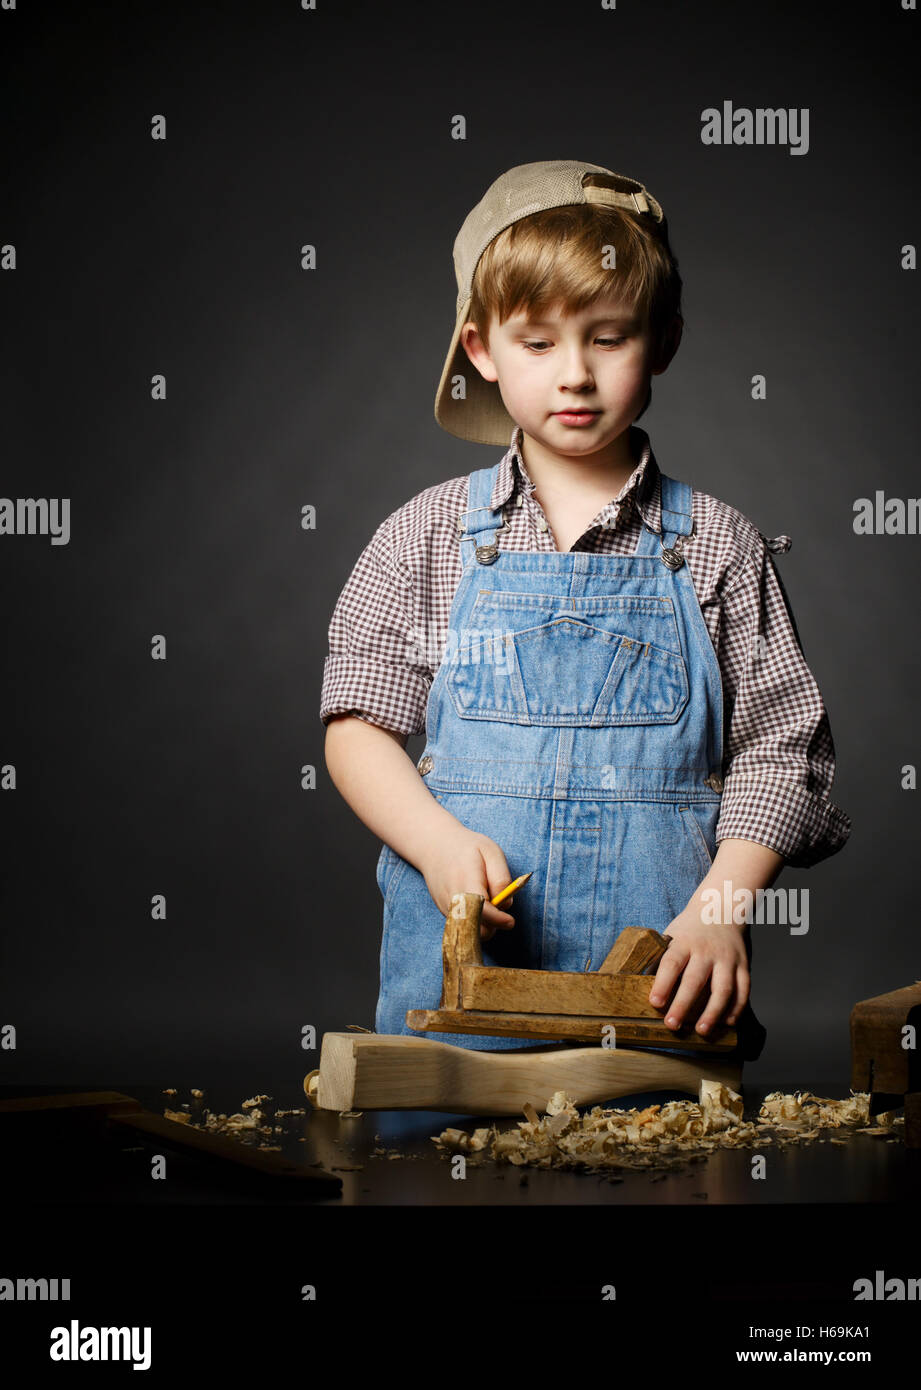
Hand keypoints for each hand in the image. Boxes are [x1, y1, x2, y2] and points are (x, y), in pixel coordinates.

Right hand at [418, 826, 516, 940]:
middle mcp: (453, 898)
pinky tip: (476, 903)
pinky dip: (473, 920)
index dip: (498, 920)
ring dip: (483, 924)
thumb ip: (501, 878)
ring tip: (487, 903)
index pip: (482, 910)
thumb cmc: (466, 848)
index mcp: (466, 880)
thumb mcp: (491, 852)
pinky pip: (462, 925)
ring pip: (468, 930)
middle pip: (474, 930)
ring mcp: (445, 906)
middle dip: (492, 927)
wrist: (433, 846)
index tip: (510, 921)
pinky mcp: (443, 911)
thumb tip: (505, 904)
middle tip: (500, 910)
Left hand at [648, 905, 750, 1034]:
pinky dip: (737, 1007)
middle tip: (672, 1024)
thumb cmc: (689, 930)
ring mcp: (726, 958)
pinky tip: (728, 1022)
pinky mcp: (743, 965)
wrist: (720, 908)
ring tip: (702, 1031)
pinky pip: (743, 989)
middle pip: (695, 980)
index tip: (655, 1003)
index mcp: (684, 942)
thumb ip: (659, 960)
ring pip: (723, 988)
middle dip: (683, 1004)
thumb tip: (638, 985)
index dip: (663, 984)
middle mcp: (706, 951)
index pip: (671, 963)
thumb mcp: (670, 936)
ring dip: (713, 1012)